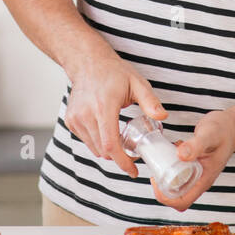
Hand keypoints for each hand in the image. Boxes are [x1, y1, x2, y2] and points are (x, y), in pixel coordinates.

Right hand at [64, 46, 166, 176]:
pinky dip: (98, 142)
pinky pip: (87, 141)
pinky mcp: (71, 121)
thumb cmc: (112, 72)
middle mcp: (86, 115)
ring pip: (94, 149)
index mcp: (103, 107)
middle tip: (132, 151)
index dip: (123, 162)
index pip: (110, 145)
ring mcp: (76, 119)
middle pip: (103, 151)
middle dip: (119, 157)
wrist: (87, 63)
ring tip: (120, 139)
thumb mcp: (137, 83)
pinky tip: (107, 131)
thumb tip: (163, 117)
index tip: (133, 171)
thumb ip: (150, 102)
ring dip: (108, 150)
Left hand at [152, 110, 234, 210]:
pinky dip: (170, 164)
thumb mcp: (208, 136)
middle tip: (154, 170)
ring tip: (160, 159)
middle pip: (176, 196)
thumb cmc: (224, 130)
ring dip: (165, 176)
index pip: (182, 202)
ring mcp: (196, 173)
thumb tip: (180, 155)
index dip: (165, 198)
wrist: (232, 124)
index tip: (156, 181)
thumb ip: (196, 145)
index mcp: (204, 180)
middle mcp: (199, 180)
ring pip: (176, 184)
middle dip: (161, 187)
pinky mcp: (193, 164)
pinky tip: (170, 150)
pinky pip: (179, 171)